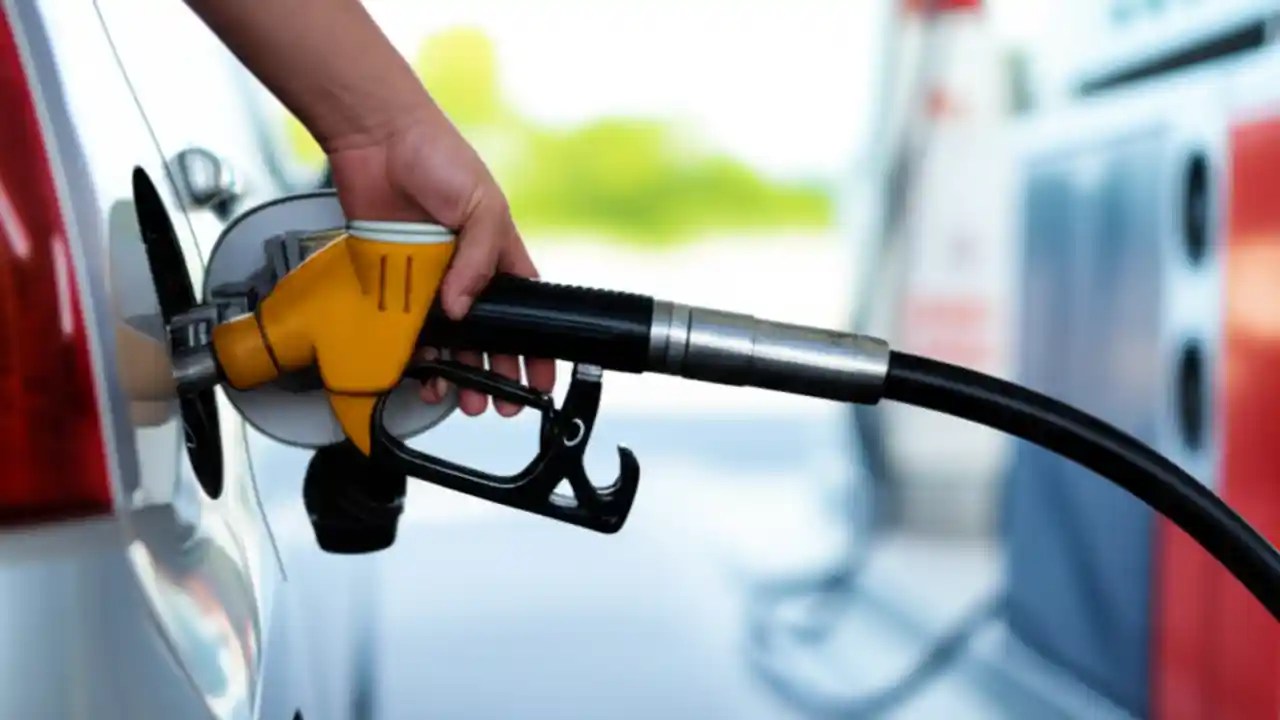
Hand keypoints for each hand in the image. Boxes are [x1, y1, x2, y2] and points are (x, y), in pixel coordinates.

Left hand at [326, 117, 554, 416]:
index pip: (524, 308)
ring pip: (447, 338)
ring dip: (455, 370)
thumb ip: (478, 259)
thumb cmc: (438, 155)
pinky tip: (419, 369)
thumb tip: (462, 309)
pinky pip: (404, 324)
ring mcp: (428, 277)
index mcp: (498, 251)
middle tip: (498, 402)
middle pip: (486, 334)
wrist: (376, 138)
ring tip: (459, 396)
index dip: (535, 345)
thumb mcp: (482, 206)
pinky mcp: (392, 278)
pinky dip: (412, 351)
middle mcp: (464, 270)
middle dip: (495, 373)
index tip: (541, 378)